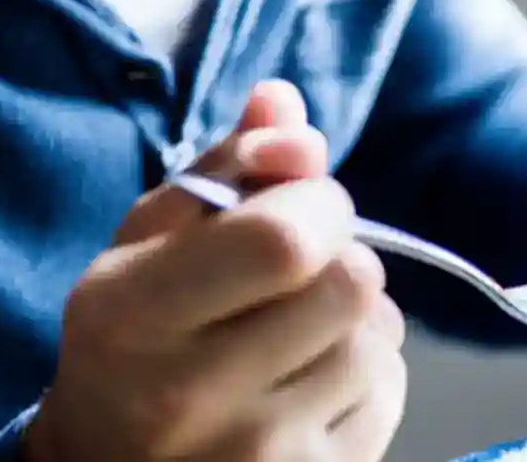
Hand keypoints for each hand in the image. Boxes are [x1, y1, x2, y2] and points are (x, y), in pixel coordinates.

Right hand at [25, 82, 406, 461]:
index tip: (294, 208)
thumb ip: (225, 165)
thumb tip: (288, 101)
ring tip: (297, 334)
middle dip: (339, 257)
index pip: (287, 238)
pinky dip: (368, 372)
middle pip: (353, 282)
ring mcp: (260, 454)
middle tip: (294, 276)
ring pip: (380, 335)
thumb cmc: (138, 338)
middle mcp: (193, 395)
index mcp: (135, 315)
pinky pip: (392, 390)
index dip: (316, 204)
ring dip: (355, 318)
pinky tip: (312, 382)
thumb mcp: (150, 241)